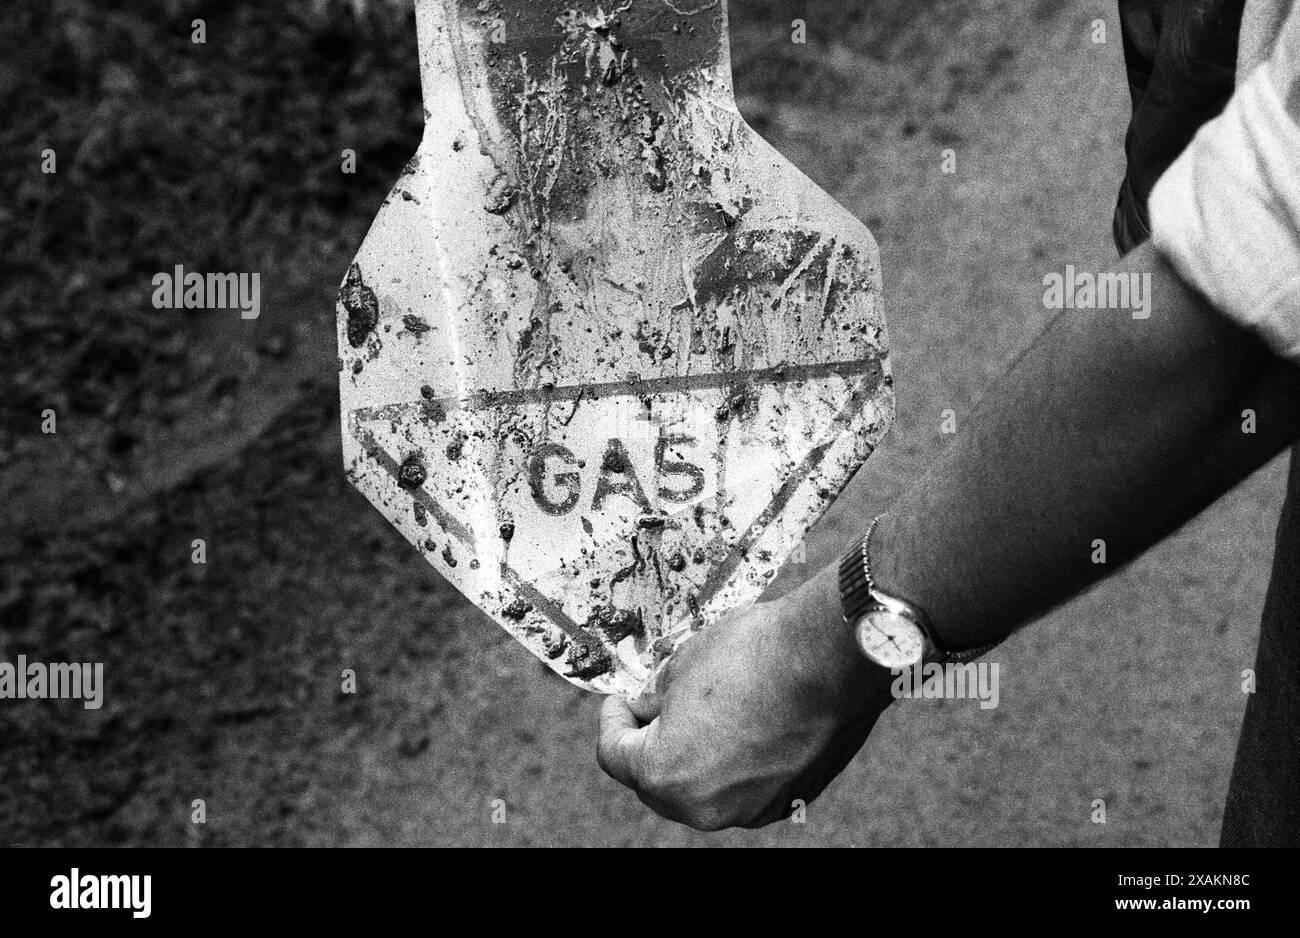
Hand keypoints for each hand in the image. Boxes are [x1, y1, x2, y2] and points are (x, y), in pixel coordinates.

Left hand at [597, 563, 895, 830]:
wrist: (830, 657)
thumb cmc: (753, 653)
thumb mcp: (682, 663)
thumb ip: (659, 697)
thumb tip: (654, 707)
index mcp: (665, 774)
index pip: (615, 755)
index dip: (614, 719)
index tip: (623, 698)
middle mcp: (705, 807)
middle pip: (657, 782)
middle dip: (652, 742)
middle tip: (657, 704)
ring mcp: (751, 808)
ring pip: (703, 788)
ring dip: (696, 754)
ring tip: (708, 709)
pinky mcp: (788, 799)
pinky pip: (744, 786)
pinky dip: (736, 761)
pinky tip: (747, 722)